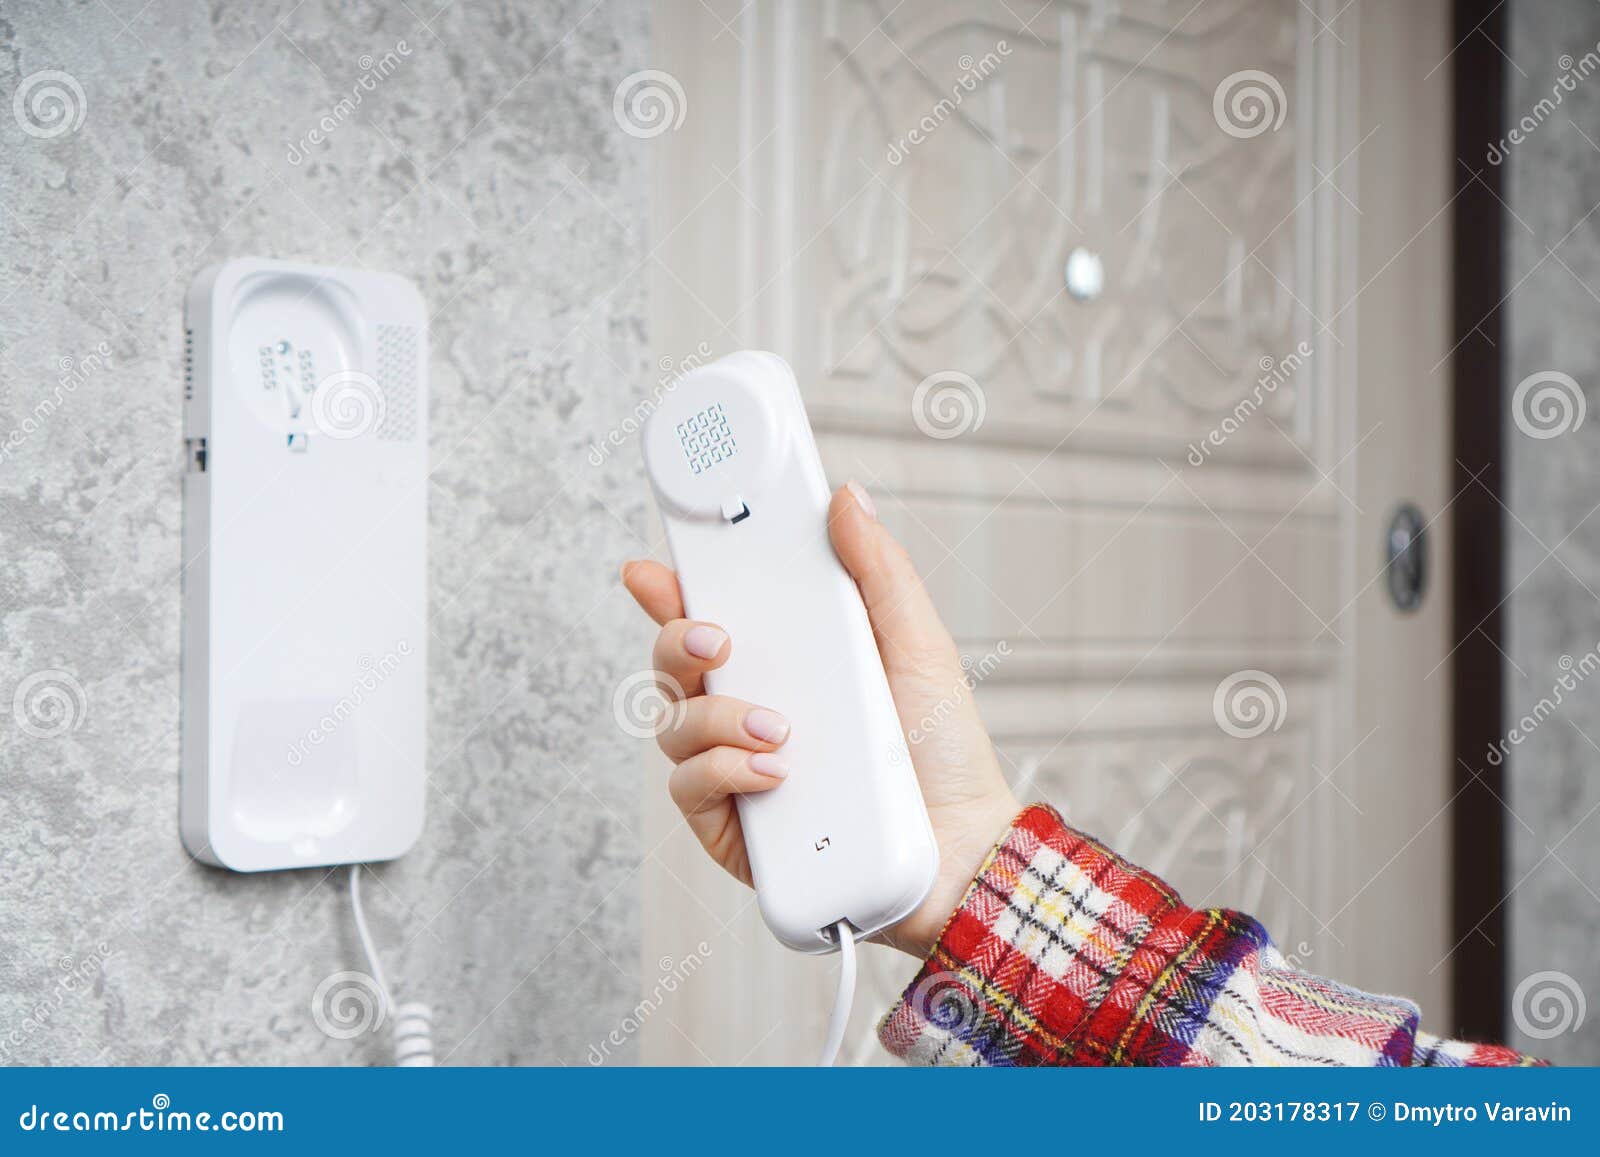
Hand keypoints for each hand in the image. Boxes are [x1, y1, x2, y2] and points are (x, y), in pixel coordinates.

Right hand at [621, 480, 1018, 957]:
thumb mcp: (917, 644)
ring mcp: (733, 769)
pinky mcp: (731, 827)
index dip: (669, 589)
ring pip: (674, 724)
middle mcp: (746, 711)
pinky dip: (725, 770)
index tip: (652, 567)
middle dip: (677, 640)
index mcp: (784, 662)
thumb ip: (878, 570)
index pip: (708, 616)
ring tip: (780, 727)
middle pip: (672, 664)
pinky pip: (690, 786)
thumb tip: (846, 497)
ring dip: (718, 715)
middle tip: (717, 636)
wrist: (961, 846)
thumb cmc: (941, 750)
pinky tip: (774, 771)